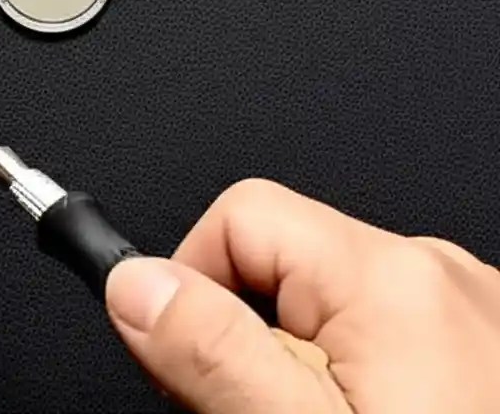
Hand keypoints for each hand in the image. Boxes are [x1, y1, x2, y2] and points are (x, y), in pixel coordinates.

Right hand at [104, 178, 499, 412]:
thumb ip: (213, 354)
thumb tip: (136, 285)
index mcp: (391, 282)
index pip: (239, 216)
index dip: (190, 283)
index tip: (186, 360)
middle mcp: (442, 280)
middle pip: (283, 264)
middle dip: (250, 341)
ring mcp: (477, 315)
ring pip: (333, 311)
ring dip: (304, 371)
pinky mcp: (488, 352)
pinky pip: (389, 341)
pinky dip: (362, 384)